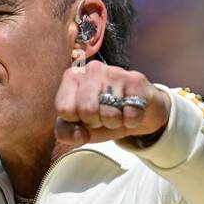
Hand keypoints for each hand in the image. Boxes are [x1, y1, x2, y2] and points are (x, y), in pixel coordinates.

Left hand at [53, 62, 170, 146]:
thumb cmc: (103, 116)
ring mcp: (115, 71)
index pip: (64, 109)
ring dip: (115, 122)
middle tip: (103, 116)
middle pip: (87, 110)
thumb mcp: (80, 126)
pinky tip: (131, 111)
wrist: (138, 111)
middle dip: (96, 122)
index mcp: (72, 77)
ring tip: (118, 113)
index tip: (85, 116)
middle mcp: (92, 69)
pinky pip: (130, 114)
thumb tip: (80, 135)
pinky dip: (131, 121)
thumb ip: (67, 132)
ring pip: (109, 113)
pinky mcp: (136, 80)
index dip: (76, 121)